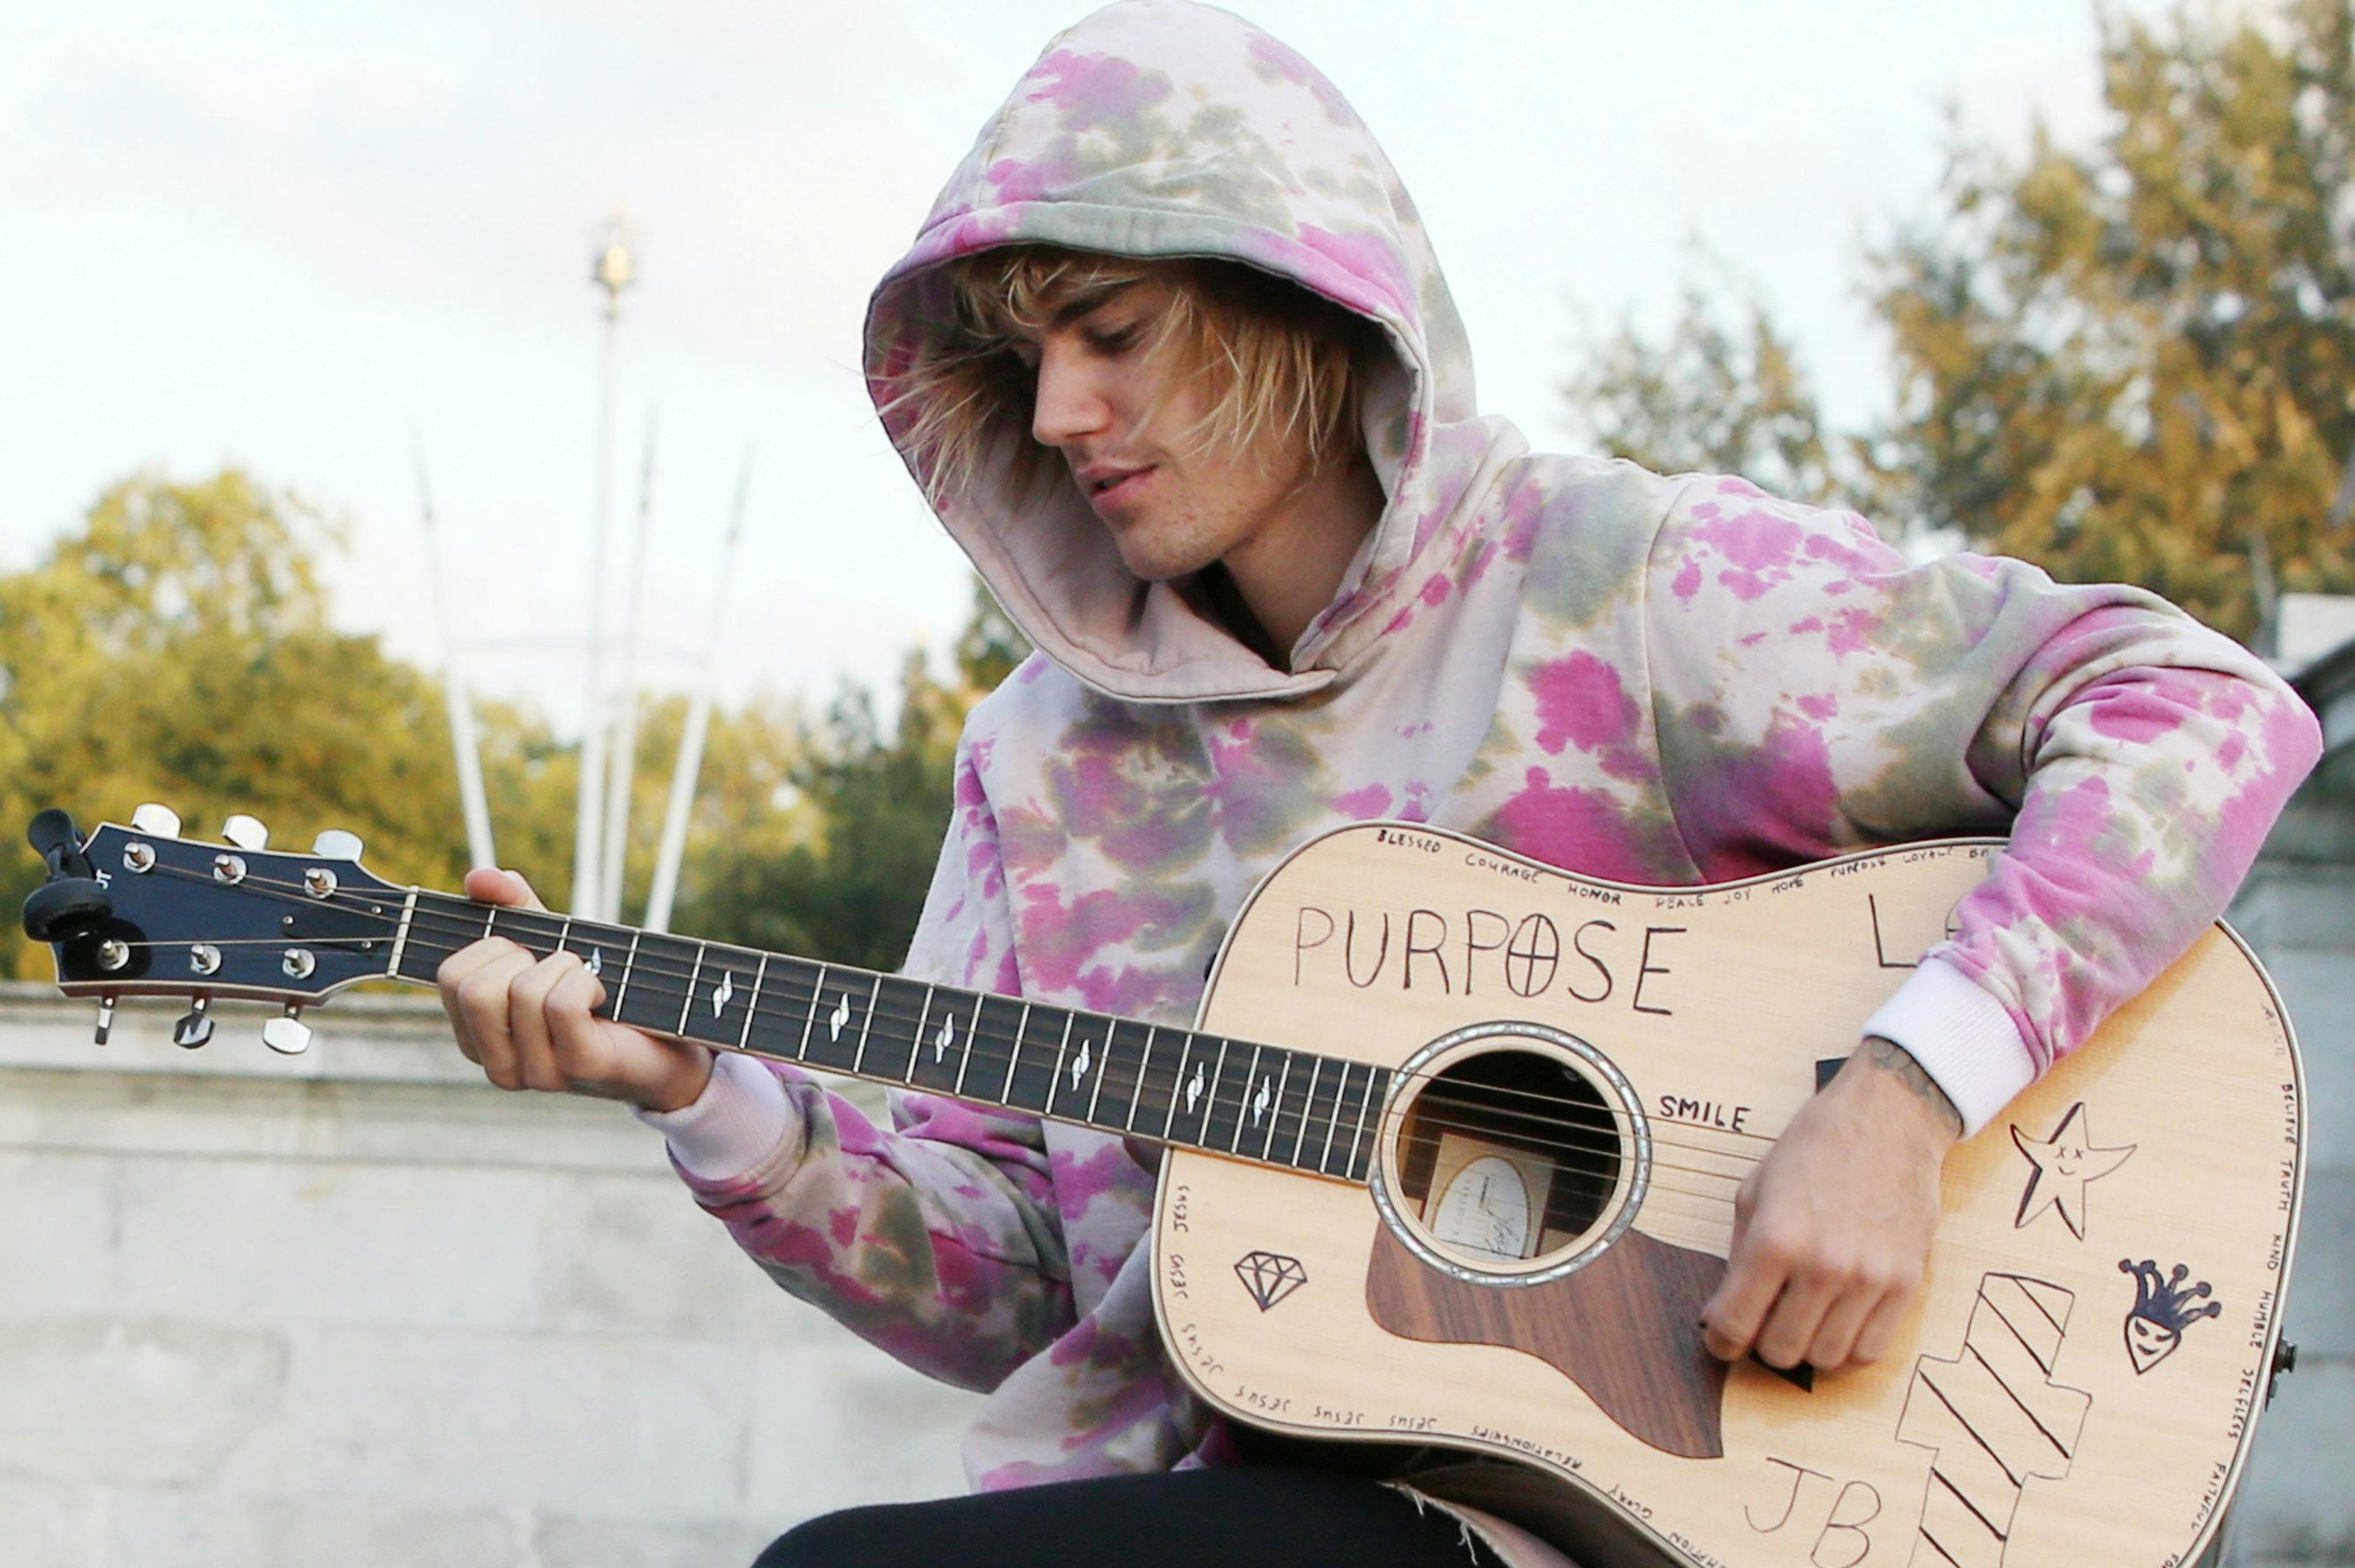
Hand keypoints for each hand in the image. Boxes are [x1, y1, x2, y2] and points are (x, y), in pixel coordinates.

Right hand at [434, 868, 713, 1111]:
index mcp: (476, 1037)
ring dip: (565, 965)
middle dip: (520, 957)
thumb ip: (511, 906)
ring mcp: (536, 1074)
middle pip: (474, 990)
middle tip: (556, 963)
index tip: (524, 951)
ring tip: (587, 978)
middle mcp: (497, 1064)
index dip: (489, 945)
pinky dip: (587, 981)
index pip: (448, 977)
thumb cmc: (598, 990)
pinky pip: (563, 1005)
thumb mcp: (548, 942)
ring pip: (524, 993)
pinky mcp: (579, 1068)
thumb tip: (479, 876)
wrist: (667, 1041)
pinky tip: (603, 995)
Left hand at [1699, 1037, 1959, 1373]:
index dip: (1721, 1342)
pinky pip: (1871, 1350)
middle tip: (1763, 1322)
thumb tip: (1720, 1316)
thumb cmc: (1814, 1149)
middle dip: (1761, 1344)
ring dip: (1806, 1349)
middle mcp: (1823, 1266)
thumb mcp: (1754, 1192)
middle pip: (1781, 1351)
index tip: (1721, 1339)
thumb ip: (1737, 1257)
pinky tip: (1835, 1323)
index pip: (1735, 1324)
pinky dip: (1847, 1349)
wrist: (1889, 1120)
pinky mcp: (1907, 1284)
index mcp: (1775, 1238)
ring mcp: (1870, 1279)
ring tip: (1801, 1320)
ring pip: (1826, 1359)